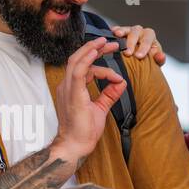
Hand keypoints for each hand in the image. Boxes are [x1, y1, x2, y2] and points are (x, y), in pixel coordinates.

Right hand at [51, 37, 126, 163]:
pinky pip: (77, 70)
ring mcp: (67, 88)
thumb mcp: (101, 108)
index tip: (117, 75)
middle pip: (78, 59)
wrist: (76, 145)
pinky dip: (87, 59)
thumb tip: (122, 82)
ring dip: (91, 50)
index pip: (84, 68)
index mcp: (72, 88)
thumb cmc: (84, 130)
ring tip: (105, 43)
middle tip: (110, 43)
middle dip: (94, 49)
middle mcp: (67, 85)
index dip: (101, 67)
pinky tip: (96, 52)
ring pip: (76, 61)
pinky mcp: (72, 93)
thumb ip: (109, 94)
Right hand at [110, 24, 165, 65]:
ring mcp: (129, 31)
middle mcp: (140, 31)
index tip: (139, 56)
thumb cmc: (149, 58)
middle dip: (131, 42)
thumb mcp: (156, 61)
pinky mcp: (119, 33)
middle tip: (128, 53)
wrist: (140, 59)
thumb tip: (161, 56)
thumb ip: (159, 59)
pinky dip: (114, 30)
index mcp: (149, 36)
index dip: (144, 47)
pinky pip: (116, 30)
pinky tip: (111, 32)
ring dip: (121, 31)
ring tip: (117, 34)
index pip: (148, 38)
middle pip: (136, 32)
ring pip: (126, 29)